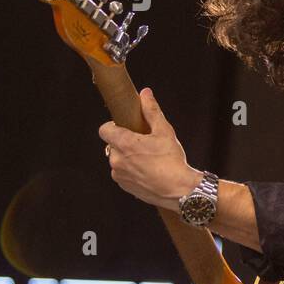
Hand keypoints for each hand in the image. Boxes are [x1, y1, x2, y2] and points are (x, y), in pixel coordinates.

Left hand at [98, 87, 201, 210]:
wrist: (179, 190)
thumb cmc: (172, 160)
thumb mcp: (164, 131)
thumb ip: (151, 111)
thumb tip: (145, 94)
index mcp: (124, 143)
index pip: (104, 129)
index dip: (113, 127)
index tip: (125, 128)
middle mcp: (117, 159)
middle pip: (113, 145)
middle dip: (124, 143)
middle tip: (143, 144)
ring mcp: (119, 174)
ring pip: (118, 160)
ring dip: (127, 157)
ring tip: (148, 160)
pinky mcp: (124, 186)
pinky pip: (123, 174)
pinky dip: (131, 171)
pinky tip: (148, 171)